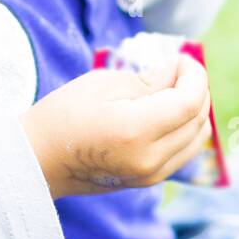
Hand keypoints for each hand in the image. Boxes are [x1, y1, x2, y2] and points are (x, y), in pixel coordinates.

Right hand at [18, 51, 211, 199]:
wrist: (40, 160)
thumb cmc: (63, 115)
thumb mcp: (102, 84)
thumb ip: (147, 80)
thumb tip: (177, 73)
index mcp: (136, 131)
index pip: (190, 101)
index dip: (194, 74)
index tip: (179, 58)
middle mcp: (150, 159)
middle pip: (198, 119)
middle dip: (196, 87)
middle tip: (174, 68)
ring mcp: (152, 175)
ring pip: (197, 137)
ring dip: (194, 108)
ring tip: (171, 88)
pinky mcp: (149, 180)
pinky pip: (184, 150)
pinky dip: (185, 127)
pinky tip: (166, 111)